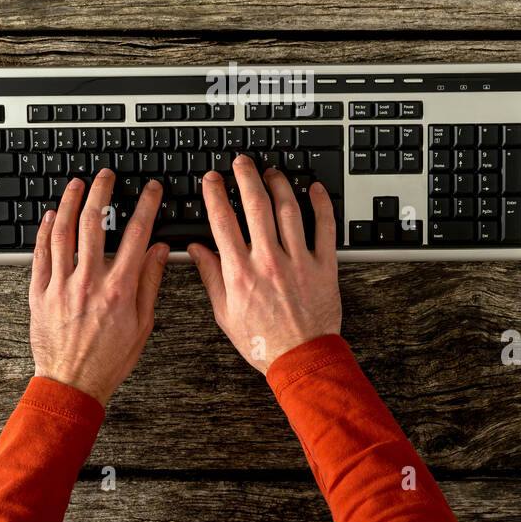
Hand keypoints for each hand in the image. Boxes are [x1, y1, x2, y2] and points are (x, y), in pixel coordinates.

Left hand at [28, 169, 169, 404]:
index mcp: (119, 288)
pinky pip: (41, 255)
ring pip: (64, 232)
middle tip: (105, 175)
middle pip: (95, 223)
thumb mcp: (143, 324)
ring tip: (77, 184)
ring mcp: (61, 286)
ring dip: (71, 203)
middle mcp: (89, 281)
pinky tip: (52, 216)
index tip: (150, 190)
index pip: (136, 234)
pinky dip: (46, 231)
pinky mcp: (40, 293)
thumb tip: (159, 251)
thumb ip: (150, 283)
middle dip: (101, 192)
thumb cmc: (109, 360)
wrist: (71, 384)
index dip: (145, 206)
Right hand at [188, 155, 340, 373]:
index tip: (212, 179)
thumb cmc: (263, 341)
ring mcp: (298, 261)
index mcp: (240, 272)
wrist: (301, 359)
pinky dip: (320, 205)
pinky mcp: (324, 266)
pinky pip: (325, 227)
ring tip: (271, 171)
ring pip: (288, 209)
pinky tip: (314, 189)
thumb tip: (195, 250)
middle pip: (255, 205)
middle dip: (246, 176)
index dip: (215, 193)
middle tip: (241, 162)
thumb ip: (210, 277)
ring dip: (279, 184)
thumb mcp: (225, 313)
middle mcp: (268, 261)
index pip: (222, 220)